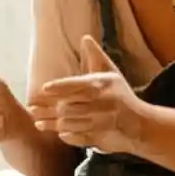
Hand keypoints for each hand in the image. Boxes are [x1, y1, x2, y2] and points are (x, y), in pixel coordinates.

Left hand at [29, 36, 147, 154]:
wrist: (141, 123)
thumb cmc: (122, 95)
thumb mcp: (112, 74)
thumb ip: (96, 56)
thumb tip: (85, 38)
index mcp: (102, 85)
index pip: (76, 85)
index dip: (59, 87)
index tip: (44, 89)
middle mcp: (101, 103)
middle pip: (69, 106)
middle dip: (49, 109)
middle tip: (33, 109)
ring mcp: (100, 122)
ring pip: (71, 123)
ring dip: (52, 123)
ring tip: (39, 122)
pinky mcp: (100, 136)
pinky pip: (79, 137)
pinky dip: (68, 135)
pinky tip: (58, 132)